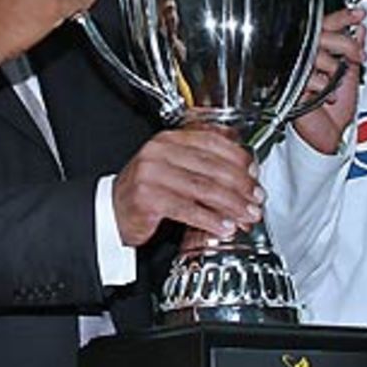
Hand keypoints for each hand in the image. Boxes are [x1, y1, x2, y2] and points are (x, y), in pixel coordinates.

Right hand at [114, 127, 261, 246]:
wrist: (110, 212)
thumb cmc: (146, 191)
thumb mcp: (173, 167)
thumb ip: (203, 162)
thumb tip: (244, 168)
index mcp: (168, 140)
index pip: (211, 141)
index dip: (237, 157)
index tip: (254, 173)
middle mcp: (159, 152)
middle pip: (211, 166)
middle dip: (240, 185)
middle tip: (256, 199)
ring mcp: (151, 174)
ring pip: (203, 188)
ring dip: (231, 204)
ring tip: (247, 216)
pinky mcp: (148, 198)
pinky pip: (188, 209)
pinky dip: (211, 219)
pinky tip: (224, 226)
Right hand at [292, 8, 366, 154]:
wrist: (329, 136)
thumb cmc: (337, 111)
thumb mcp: (352, 75)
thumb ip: (353, 50)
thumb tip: (360, 29)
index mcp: (317, 51)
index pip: (325, 24)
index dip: (342, 16)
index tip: (359, 14)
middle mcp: (305, 58)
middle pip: (319, 33)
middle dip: (344, 43)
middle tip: (358, 56)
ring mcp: (297, 71)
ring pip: (314, 52)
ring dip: (334, 67)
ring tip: (340, 81)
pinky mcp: (291, 86)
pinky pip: (307, 75)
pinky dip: (323, 85)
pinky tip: (326, 95)